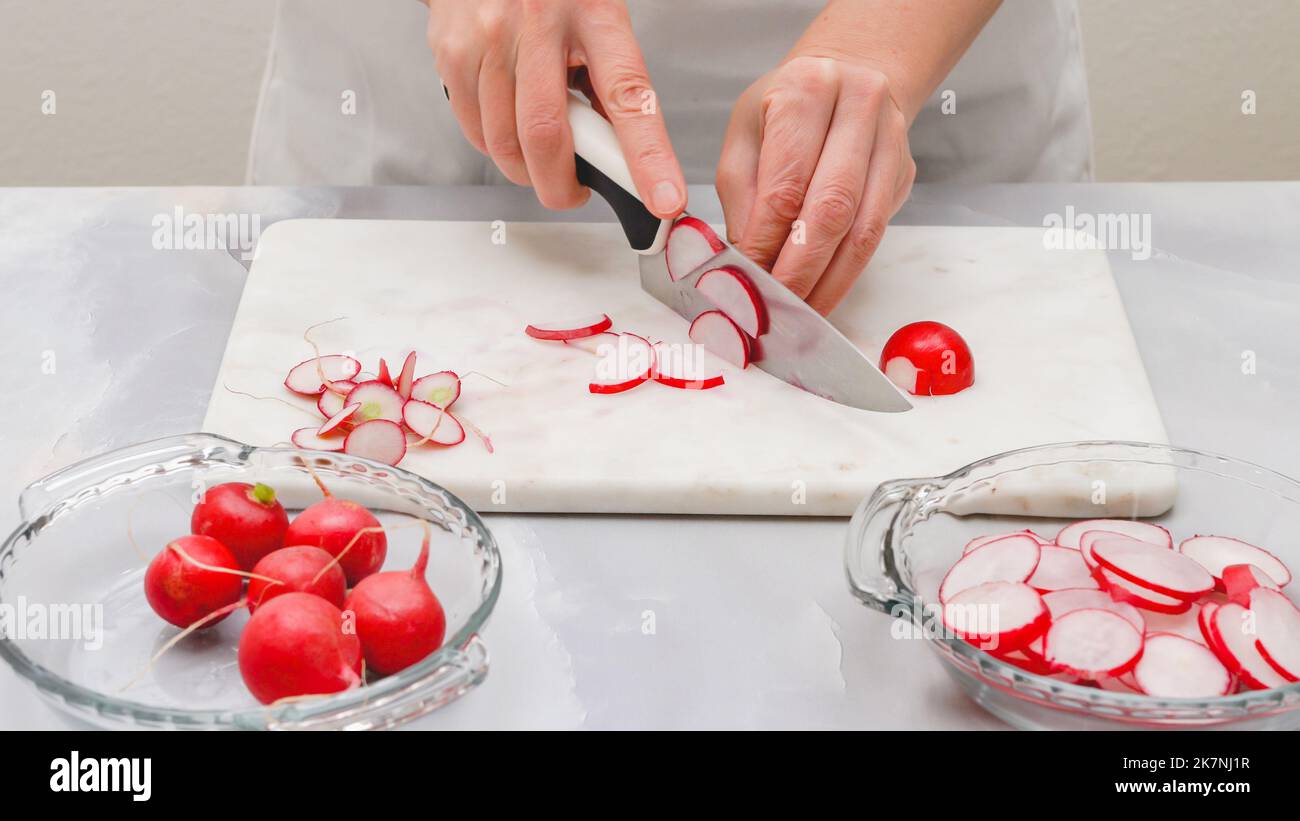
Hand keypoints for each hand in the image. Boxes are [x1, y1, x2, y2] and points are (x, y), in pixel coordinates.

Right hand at [427, 0, 685, 216]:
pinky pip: (475, 131)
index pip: (628, 97)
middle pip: (546, 136)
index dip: (647, 157)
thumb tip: (618, 149)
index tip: (663, 198)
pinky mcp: (452, 52)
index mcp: (594, 13)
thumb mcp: (599, 17)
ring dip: (528, 170)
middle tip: (575, 191)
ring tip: (542, 150)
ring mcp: (489, 38)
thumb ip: (610, 78)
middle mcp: (537, 22)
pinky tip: (511, 124)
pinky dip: (498, 148)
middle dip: (561, 186)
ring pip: (505, 143)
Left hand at [717, 56, 915, 313]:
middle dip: (801, 269)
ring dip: (830, 281)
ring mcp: (891, 141)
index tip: (747, 277)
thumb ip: (743, 198)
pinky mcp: (904, 172)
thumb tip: (747, 263)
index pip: (786, 183)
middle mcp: (860, 108)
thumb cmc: (787, 106)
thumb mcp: (746, 136)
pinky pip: (877, 232)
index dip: (766, 240)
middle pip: (832, 208)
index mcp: (808, 89)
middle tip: (775, 306)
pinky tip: (823, 291)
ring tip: (800, 311)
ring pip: (864, 229)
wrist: (851, 72)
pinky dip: (847, 271)